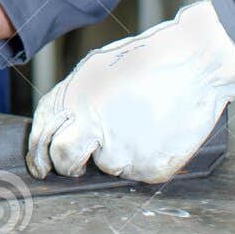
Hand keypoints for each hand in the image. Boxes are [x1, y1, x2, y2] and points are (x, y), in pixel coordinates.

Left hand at [27, 0, 234, 182]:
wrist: (195, 64)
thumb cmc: (147, 61)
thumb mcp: (95, 70)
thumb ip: (73, 99)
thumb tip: (60, 125)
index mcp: (76, 102)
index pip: (43, 139)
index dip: (40, 155)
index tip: (42, 164)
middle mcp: (94, 129)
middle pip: (65, 161)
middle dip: (70, 164)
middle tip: (81, 161)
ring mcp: (122, 153)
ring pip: (107, 166)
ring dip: (117, 153)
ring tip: (139, 124)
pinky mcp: (149, 169)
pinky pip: (138, 172)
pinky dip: (144, 158)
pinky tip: (156, 133)